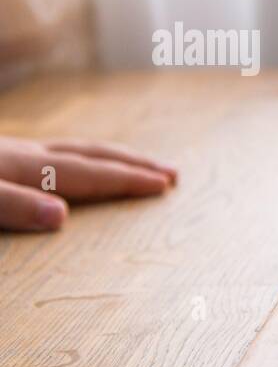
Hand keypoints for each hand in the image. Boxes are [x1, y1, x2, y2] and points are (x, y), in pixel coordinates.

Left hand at [0, 136, 176, 230]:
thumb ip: (13, 204)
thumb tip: (61, 216)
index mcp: (25, 165)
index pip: (88, 173)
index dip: (127, 178)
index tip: (164, 184)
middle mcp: (25, 154)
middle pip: (91, 155)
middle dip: (133, 163)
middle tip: (172, 171)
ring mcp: (11, 151)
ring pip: (74, 150)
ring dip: (111, 157)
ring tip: (135, 163)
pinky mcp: (0, 155)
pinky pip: (55, 153)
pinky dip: (81, 158)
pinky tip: (74, 163)